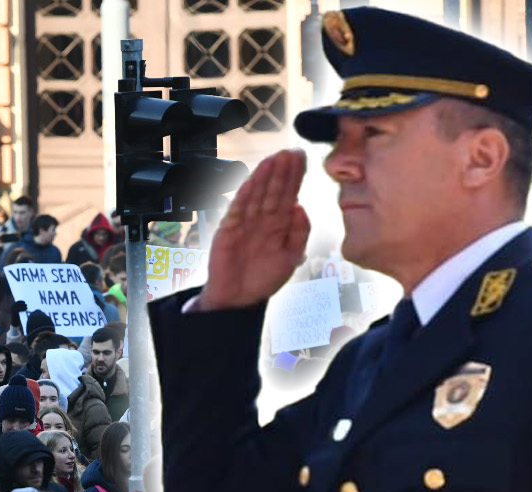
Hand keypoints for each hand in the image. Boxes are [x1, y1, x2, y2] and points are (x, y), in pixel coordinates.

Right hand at [193, 149, 311, 311]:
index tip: (303, 158)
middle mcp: (263, 219)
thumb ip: (300, 233)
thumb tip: (302, 207)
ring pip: (256, 196)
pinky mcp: (228, 230)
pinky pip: (236, 211)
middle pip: (273, 191)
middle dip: (282, 172)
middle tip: (290, 152)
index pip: (289, 195)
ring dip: (263, 178)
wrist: (238, 300)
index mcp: (280, 224)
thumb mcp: (291, 258)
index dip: (295, 177)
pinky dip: (243, 197)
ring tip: (272, 159)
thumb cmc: (264, 279)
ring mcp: (245, 223)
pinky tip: (250, 182)